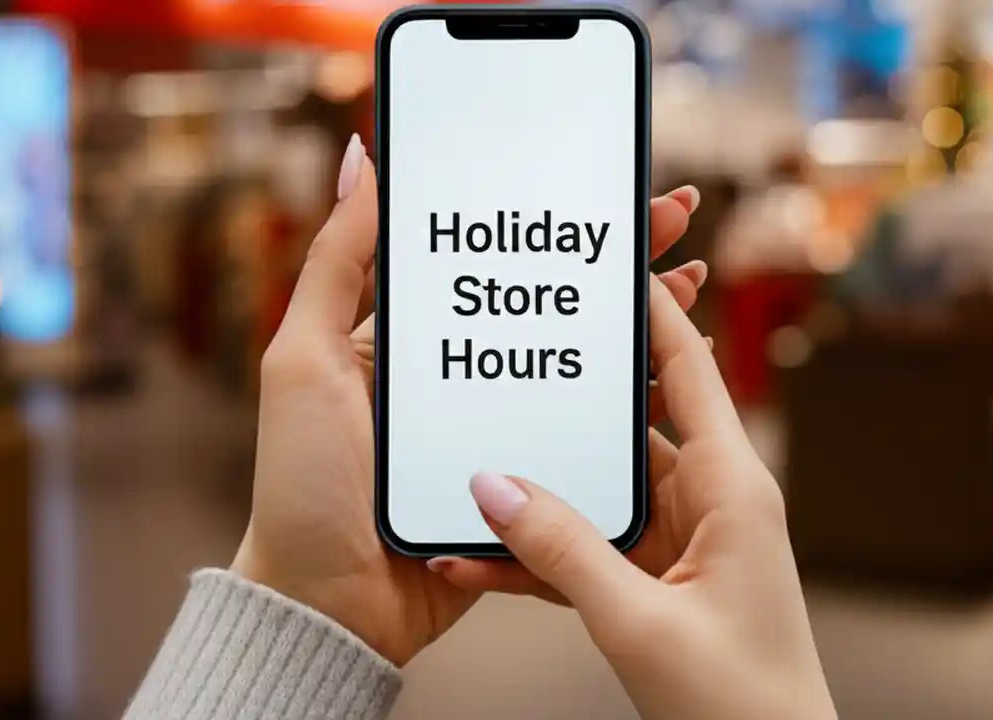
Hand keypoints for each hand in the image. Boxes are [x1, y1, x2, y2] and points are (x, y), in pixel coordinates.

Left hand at [231, 132, 710, 664]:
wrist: (329, 603)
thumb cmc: (303, 485)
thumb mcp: (303, 360)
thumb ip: (335, 265)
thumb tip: (361, 162)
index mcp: (410, 341)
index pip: (490, 263)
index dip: (547, 222)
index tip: (600, 189)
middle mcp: (458, 379)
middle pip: (548, 305)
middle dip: (611, 260)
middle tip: (671, 219)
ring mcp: (492, 431)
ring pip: (578, 365)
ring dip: (634, 325)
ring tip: (689, 286)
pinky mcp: (520, 483)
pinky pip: (582, 436)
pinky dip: (629, 405)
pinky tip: (667, 379)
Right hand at [434, 279, 835, 718]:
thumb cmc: (741, 706)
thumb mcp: (640, 621)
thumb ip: (562, 551)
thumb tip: (494, 486)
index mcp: (731, 488)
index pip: (689, 369)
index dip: (651, 312)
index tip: (607, 263)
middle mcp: (709, 501)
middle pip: (633, 421)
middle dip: (569, 394)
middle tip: (513, 350)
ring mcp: (681, 542)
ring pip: (599, 490)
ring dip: (540, 490)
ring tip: (471, 464)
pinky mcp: (655, 582)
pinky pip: (588, 549)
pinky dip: (538, 554)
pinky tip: (477, 559)